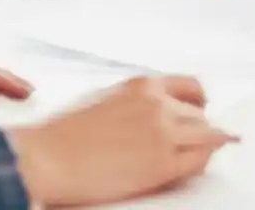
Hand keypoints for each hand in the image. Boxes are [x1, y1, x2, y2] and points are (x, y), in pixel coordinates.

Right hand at [9, 76, 237, 206]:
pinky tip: (186, 168)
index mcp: (143, 86)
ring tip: (186, 158)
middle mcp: (158, 103)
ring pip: (207, 135)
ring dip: (200, 146)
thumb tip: (154, 116)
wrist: (47, 158)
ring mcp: (163, 132)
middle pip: (200, 115)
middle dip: (196, 129)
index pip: (192, 87)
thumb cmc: (64, 134)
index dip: (199, 103)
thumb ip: (137, 103)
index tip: (200, 112)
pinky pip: (199, 161)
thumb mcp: (105, 99)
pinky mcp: (162, 163)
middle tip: (187, 143)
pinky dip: (199, 163)